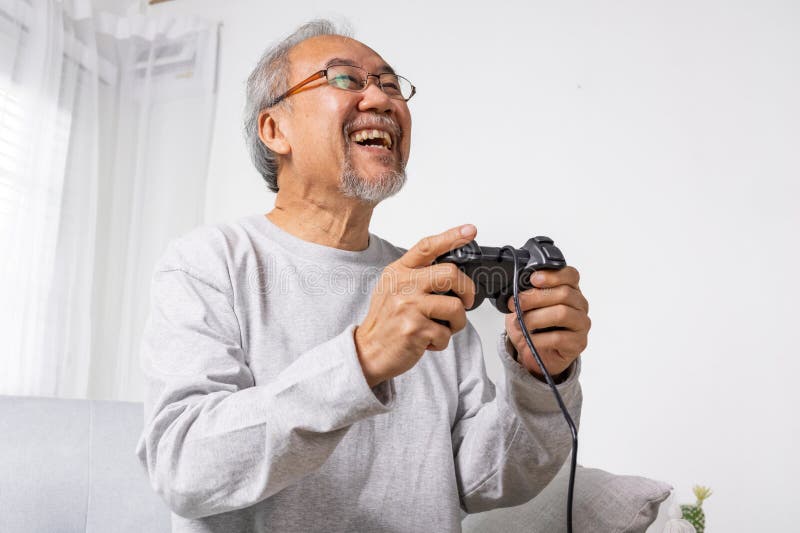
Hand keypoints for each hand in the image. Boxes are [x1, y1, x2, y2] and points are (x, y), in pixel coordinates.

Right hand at [355, 225, 477, 386]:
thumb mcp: (392, 289)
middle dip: (467, 290)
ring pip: (455, 307)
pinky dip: (442, 341)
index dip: (451, 236)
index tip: (470, 230)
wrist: (368, 351)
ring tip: (443, 328)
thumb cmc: (385, 321)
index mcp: (398, 272)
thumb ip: (416, 276)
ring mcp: (408, 306)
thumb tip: (450, 271)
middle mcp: (402, 285)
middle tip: (466, 301)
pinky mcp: (415, 329)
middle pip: (451, 274)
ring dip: (457, 323)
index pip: (427, 247)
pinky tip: (428, 341)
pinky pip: (446, 333)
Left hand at [504, 266, 589, 379]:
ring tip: (521, 323)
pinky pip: (559, 338)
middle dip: (535, 297)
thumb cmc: (535, 326)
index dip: (553, 275)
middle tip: (516, 304)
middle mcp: (579, 305)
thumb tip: (517, 291)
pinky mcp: (578, 343)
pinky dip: (539, 338)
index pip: (571, 275)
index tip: (533, 279)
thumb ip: (527, 294)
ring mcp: (581, 323)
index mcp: (570, 290)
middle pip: (564, 293)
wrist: (537, 353)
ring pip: (562, 313)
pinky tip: (530, 339)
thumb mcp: (527, 306)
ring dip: (536, 318)